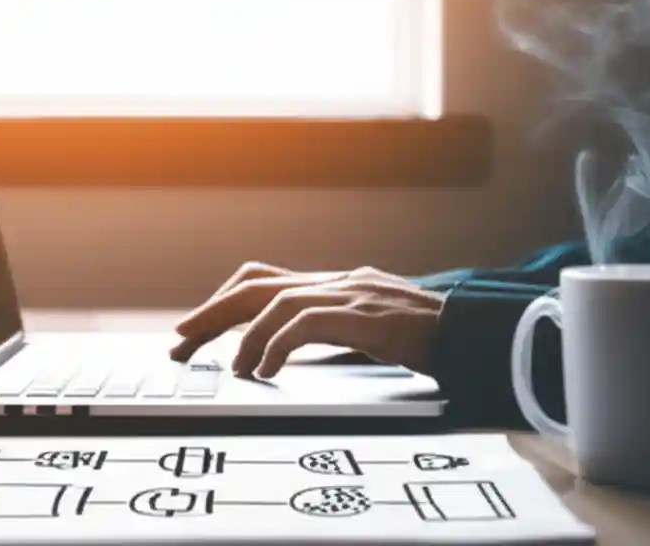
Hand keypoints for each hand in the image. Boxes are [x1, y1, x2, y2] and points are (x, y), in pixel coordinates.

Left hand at [171, 262, 445, 379]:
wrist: (469, 329)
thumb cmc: (423, 334)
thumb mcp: (366, 326)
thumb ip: (330, 328)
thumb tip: (285, 348)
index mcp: (331, 283)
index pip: (262, 278)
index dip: (222, 300)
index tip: (193, 327)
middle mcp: (333, 280)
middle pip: (253, 286)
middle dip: (210, 315)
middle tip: (179, 343)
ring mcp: (346, 293)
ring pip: (271, 302)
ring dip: (240, 337)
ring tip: (229, 369)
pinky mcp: (360, 313)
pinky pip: (303, 323)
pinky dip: (275, 346)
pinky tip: (265, 370)